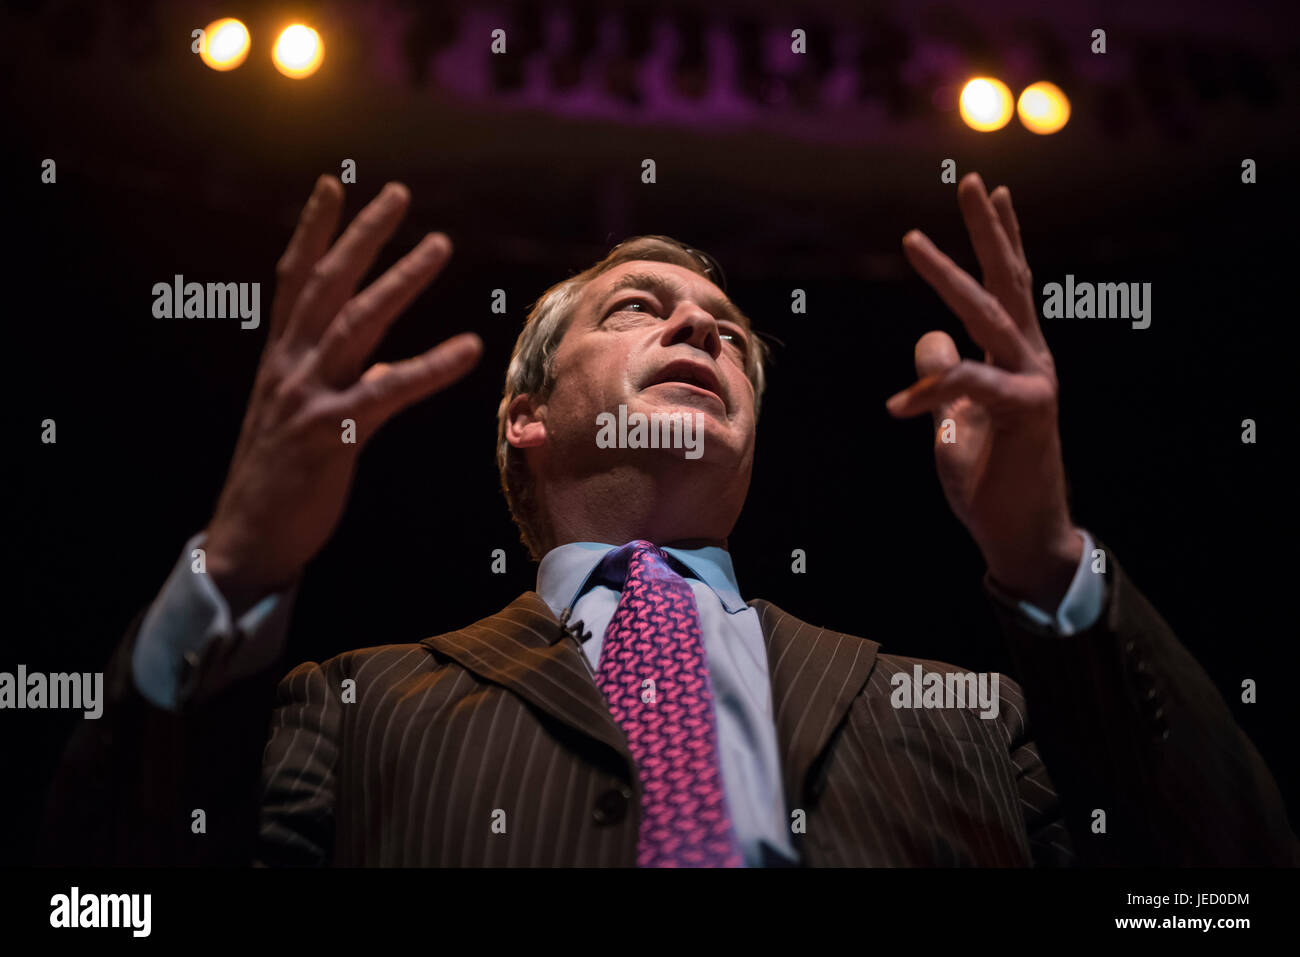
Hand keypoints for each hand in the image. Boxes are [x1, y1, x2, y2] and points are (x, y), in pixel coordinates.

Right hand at [204, 176, 482, 613]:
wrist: (248, 536)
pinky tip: (469, 347)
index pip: (293, 280)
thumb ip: (335, 382)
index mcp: (280, 359)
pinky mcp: (331, 434)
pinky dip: (431, 366)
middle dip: (362, 235)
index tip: (330, 185)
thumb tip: (375, 365)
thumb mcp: (301, 416)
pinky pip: (389, 392)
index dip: (312, 231)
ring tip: (439, 243)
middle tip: (398, 194)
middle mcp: (289, 367)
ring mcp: (308, 397)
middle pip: (327, 285)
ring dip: (401, 280)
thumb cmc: (280, 476)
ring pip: (356, 322)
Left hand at [886, 172, 1081, 609]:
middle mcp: (1032, 359)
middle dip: (987, 230)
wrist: (1020, 534)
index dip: (998, 240)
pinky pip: (969, 386)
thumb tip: (929, 337)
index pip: (1007, 286)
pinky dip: (931, 389)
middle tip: (972, 179)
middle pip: (1008, 282)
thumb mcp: (955, 420)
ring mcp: (1034, 382)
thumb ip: (945, 376)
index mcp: (1017, 357)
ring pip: (989, 315)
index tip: (991, 193)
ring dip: (948, 277)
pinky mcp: (1026, 414)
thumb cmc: (991, 477)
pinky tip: (899, 405)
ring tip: (912, 240)